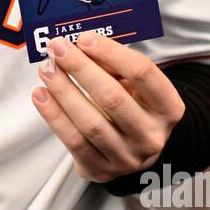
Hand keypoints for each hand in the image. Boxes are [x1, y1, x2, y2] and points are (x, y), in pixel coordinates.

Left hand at [32, 32, 184, 181]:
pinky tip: (40, 95)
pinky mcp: (101, 170)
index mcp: (168, 108)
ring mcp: (128, 157)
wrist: (131, 151)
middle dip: (80, 69)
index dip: (111, 52)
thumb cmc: (131, 108)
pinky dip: (53, 116)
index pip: (143, 73)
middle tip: (57, 48)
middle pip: (113, 98)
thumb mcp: (133, 85)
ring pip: (91, 123)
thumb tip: (79, 45)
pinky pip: (74, 141)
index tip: (84, 39)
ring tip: (46, 69)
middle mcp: (152, 135)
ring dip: (63, 92)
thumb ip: (113, 66)